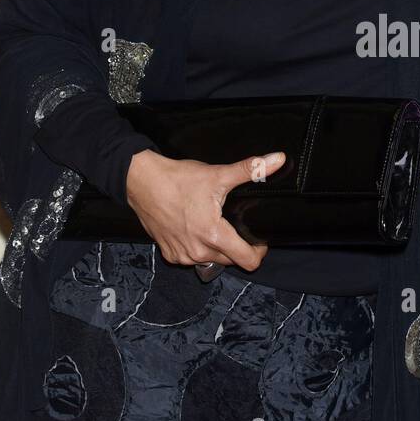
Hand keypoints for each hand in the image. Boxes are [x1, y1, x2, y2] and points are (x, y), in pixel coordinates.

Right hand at [125, 148, 285, 273]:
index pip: (248, 261)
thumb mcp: (218, 175)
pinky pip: (193, 258)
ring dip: (218, 248)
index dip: (259, 251)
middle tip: (235, 225)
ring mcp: (182, 255)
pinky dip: (198, 247)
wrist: (141, 182)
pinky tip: (196, 229)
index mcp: (213, 236)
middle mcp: (198, 252)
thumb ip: (251, 170)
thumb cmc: (178, 180)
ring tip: (215, 225)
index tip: (258, 238)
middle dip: (238, 246)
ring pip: (212, 260)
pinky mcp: (170, 254)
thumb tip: (277, 160)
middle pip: (231, 260)